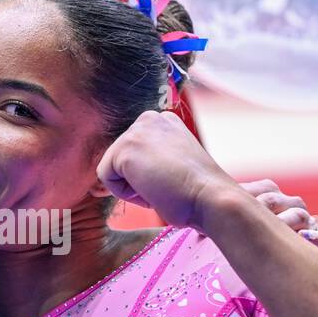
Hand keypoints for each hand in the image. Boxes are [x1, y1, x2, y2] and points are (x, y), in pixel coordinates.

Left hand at [96, 111, 317, 250]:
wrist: (211, 198)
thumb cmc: (199, 192)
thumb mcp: (175, 163)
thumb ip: (154, 158)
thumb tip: (134, 170)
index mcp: (164, 121)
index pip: (135, 152)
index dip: (146, 175)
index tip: (171, 181)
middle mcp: (149, 118)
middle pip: (120, 158)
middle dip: (137, 180)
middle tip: (167, 186)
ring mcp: (136, 131)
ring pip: (112, 168)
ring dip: (132, 187)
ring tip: (161, 188)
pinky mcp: (125, 149)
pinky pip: (105, 178)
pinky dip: (124, 194)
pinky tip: (151, 190)